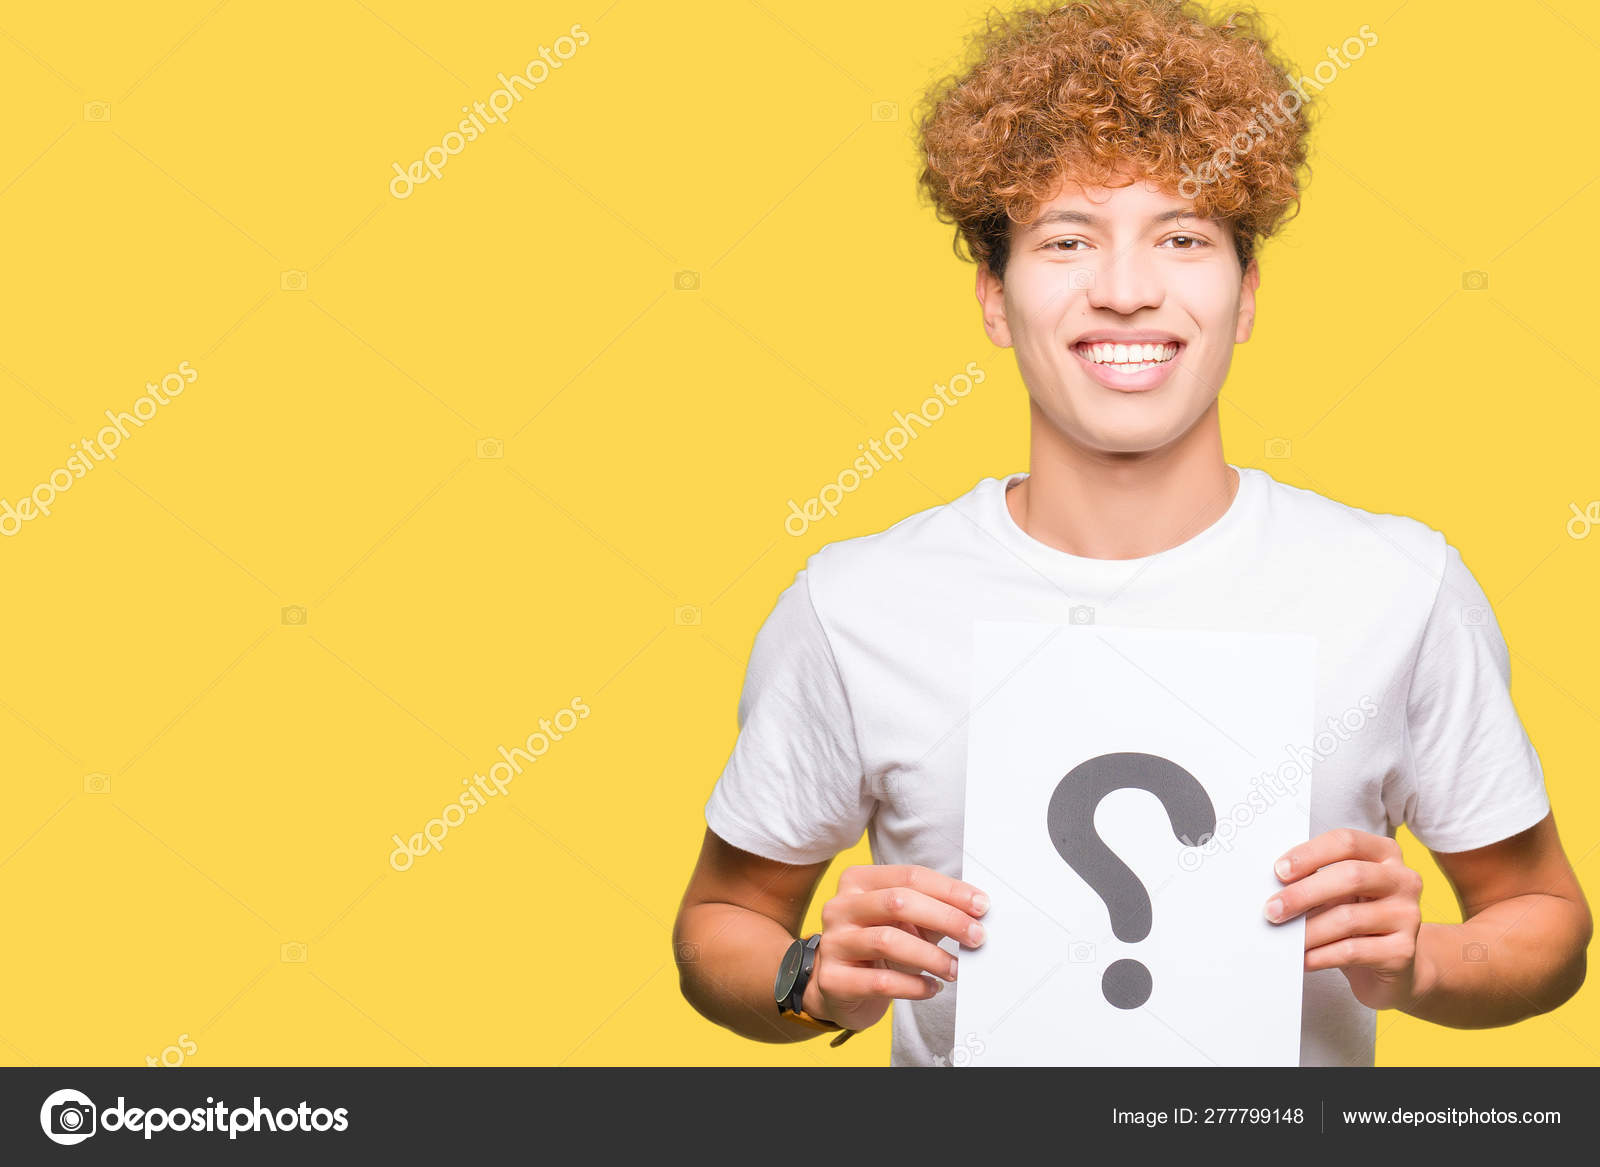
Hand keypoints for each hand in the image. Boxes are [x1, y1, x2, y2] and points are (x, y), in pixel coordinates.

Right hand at [802, 864, 988, 1033]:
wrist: (839, 988)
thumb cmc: (877, 948)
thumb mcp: (903, 923)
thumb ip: (932, 912)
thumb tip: (976, 913)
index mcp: (858, 881)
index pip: (909, 876)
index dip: (949, 890)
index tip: (981, 906)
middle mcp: (841, 907)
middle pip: (897, 902)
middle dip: (945, 918)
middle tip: (976, 936)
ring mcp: (834, 942)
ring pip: (888, 941)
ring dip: (932, 957)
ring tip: (955, 968)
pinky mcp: (833, 979)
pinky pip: (880, 982)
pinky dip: (914, 986)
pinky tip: (931, 988)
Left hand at [1265, 828, 1426, 1010]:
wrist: (1393, 967)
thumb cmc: (1357, 919)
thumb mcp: (1339, 893)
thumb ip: (1316, 881)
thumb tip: (1274, 887)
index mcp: (1386, 854)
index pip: (1347, 842)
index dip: (1310, 854)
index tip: (1278, 871)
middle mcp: (1404, 881)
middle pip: (1350, 876)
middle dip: (1304, 893)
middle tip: (1272, 910)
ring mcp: (1408, 916)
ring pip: (1348, 918)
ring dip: (1308, 931)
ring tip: (1285, 939)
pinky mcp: (1403, 951)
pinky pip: (1352, 950)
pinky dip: (1320, 955)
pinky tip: (1302, 960)